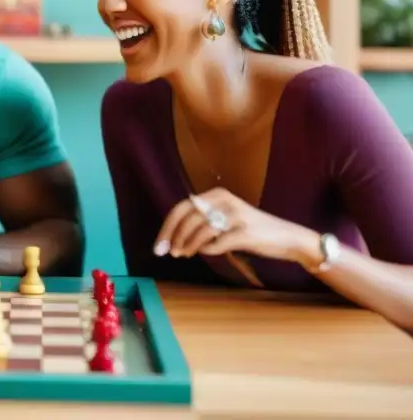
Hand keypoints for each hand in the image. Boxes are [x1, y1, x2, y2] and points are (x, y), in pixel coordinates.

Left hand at [155, 187, 308, 262]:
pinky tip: (208, 252)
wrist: (288, 238)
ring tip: (185, 254)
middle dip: (173, 236)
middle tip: (167, 253)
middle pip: (187, 216)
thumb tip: (173, 236)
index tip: (159, 246)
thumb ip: (203, 220)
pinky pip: (217, 243)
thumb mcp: (225, 218)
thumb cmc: (252, 230)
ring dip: (188, 245)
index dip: (168, 227)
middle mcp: (225, 200)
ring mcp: (236, 215)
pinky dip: (208, 250)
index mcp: (217, 194)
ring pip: (200, 230)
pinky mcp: (245, 232)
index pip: (182, 207)